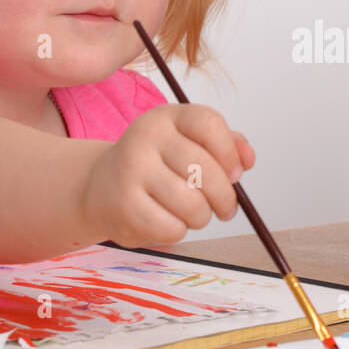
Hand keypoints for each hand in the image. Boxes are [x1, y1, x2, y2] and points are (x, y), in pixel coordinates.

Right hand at [81, 104, 255, 245]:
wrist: (100, 187)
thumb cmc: (156, 166)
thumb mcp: (188, 143)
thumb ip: (225, 145)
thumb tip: (247, 159)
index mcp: (166, 117)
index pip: (209, 124)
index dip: (230, 154)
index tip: (235, 173)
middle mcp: (145, 137)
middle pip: (206, 171)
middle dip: (225, 198)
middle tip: (225, 208)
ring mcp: (131, 170)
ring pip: (193, 205)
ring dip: (201, 218)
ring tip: (193, 215)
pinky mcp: (123, 205)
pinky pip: (171, 228)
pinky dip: (178, 231)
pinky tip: (167, 221)